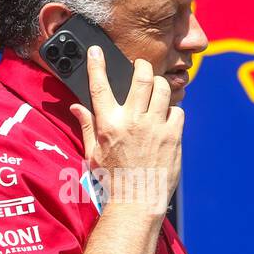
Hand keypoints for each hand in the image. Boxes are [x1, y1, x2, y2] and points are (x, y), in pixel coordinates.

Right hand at [69, 45, 182, 214]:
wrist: (136, 202)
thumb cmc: (112, 180)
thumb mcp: (93, 154)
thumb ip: (87, 126)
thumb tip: (76, 107)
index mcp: (109, 124)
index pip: (100, 87)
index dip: (96, 65)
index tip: (96, 51)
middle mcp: (132, 121)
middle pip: (141, 77)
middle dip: (141, 66)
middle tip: (140, 67)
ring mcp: (155, 128)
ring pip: (163, 89)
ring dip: (159, 86)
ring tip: (155, 91)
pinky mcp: (173, 137)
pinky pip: (178, 112)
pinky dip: (172, 112)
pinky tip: (166, 119)